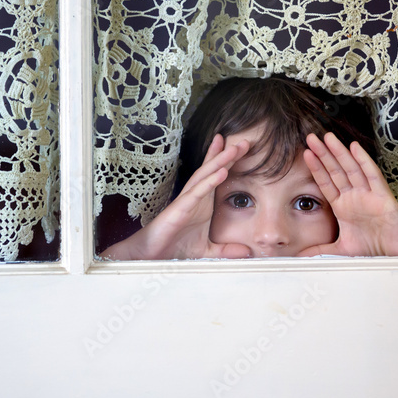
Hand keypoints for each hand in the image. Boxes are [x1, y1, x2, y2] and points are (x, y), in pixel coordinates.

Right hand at [100, 135, 252, 259]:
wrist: (150, 257)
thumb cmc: (174, 249)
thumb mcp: (207, 252)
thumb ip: (226, 251)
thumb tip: (246, 252)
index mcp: (203, 204)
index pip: (217, 177)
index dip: (228, 162)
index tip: (242, 148)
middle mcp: (196, 198)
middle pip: (213, 171)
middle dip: (228, 156)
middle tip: (244, 141)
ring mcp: (187, 201)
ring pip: (205, 176)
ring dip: (219, 161)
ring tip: (234, 148)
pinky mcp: (179, 209)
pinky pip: (196, 193)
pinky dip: (209, 182)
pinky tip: (221, 172)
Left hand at [299, 133, 397, 256]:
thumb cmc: (376, 250)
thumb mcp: (341, 251)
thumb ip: (321, 251)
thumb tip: (300, 256)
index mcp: (344, 207)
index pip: (326, 183)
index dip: (316, 168)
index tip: (305, 154)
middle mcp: (355, 197)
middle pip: (336, 171)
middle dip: (323, 154)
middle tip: (310, 137)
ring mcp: (368, 195)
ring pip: (351, 169)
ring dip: (339, 152)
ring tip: (327, 137)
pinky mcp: (383, 197)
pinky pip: (372, 176)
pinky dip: (363, 161)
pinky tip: (354, 147)